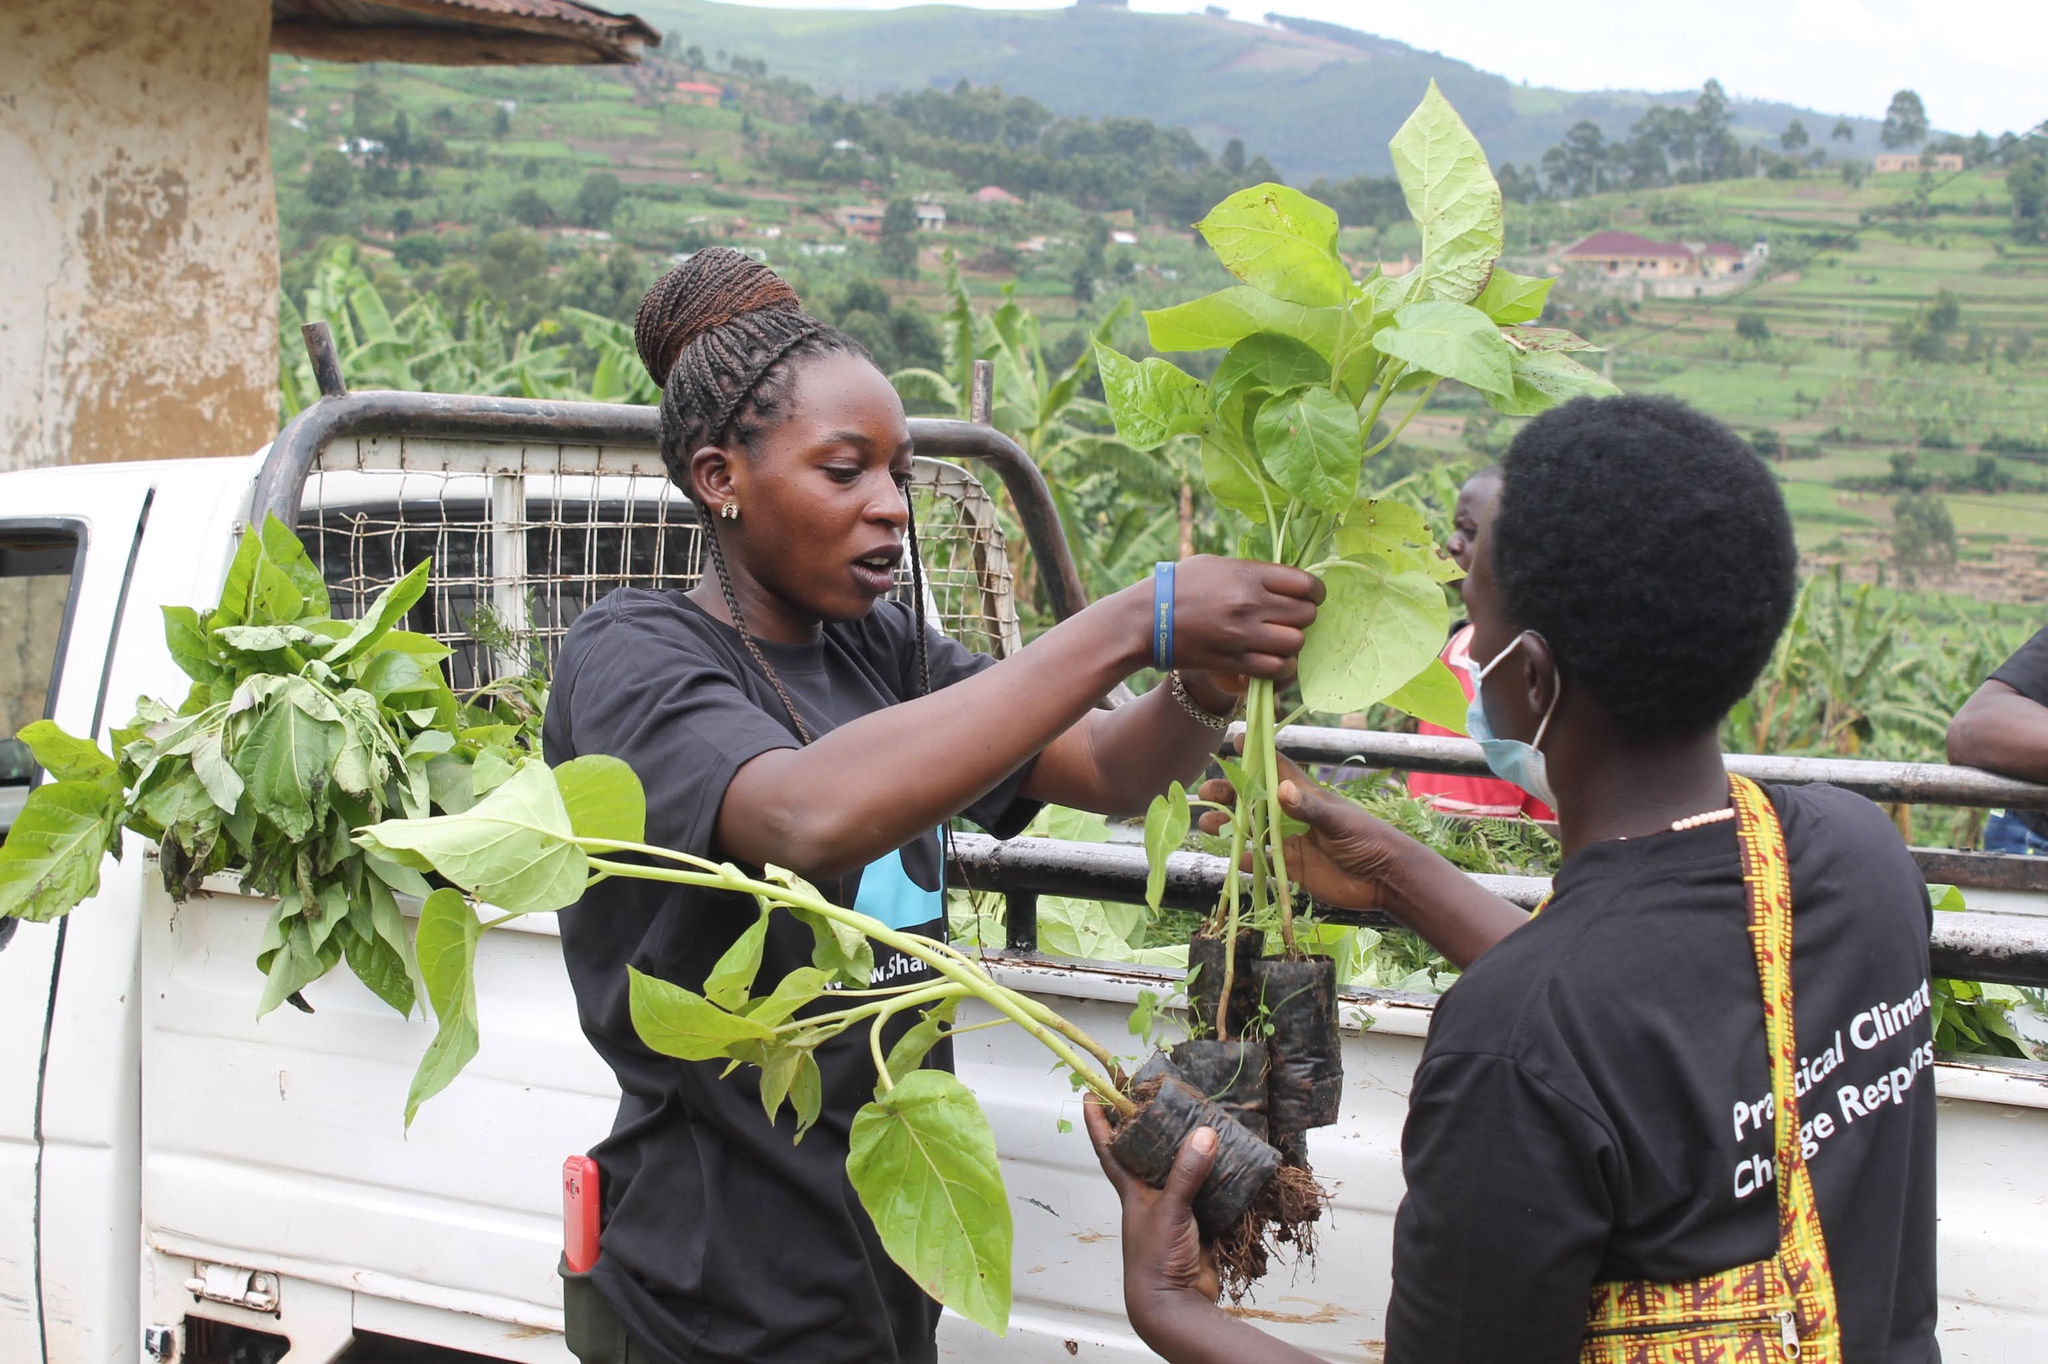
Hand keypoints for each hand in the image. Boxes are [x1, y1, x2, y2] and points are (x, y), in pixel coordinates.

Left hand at [1084, 1096, 1221, 1313]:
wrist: (1175, 1305)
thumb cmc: (1156, 1258)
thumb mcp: (1168, 1210)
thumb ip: (1185, 1173)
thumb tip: (1203, 1134)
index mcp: (1132, 1190)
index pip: (1109, 1147)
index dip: (1098, 1120)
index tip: (1091, 1092)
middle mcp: (1150, 1196)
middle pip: (1147, 1153)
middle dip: (1152, 1125)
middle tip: (1162, 1094)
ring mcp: (1174, 1210)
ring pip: (1181, 1170)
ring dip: (1191, 1149)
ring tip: (1204, 1117)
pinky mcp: (1198, 1223)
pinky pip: (1208, 1192)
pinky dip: (1219, 1177)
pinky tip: (1232, 1159)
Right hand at [1162, 557, 1321, 681]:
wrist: (1146, 620)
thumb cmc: (1178, 585)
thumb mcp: (1216, 564)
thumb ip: (1253, 571)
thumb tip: (1285, 580)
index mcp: (1249, 575)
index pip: (1306, 584)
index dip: (1315, 592)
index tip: (1310, 596)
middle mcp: (1250, 604)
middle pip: (1306, 615)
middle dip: (1305, 617)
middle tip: (1292, 618)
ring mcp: (1243, 635)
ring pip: (1296, 643)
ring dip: (1293, 643)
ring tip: (1280, 640)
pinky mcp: (1234, 661)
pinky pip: (1277, 668)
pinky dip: (1282, 667)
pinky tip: (1273, 660)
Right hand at [1197, 753, 1421, 913]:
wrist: (1385, 878)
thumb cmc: (1368, 838)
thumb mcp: (1339, 821)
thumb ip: (1309, 807)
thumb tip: (1280, 789)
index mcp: (1306, 796)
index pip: (1278, 769)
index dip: (1258, 754)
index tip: (1236, 740)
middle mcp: (1294, 816)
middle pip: (1256, 801)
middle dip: (1231, 795)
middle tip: (1206, 792)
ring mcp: (1292, 842)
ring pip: (1254, 831)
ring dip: (1231, 827)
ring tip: (1206, 825)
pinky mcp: (1294, 868)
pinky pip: (1264, 863)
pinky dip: (1247, 861)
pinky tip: (1231, 858)